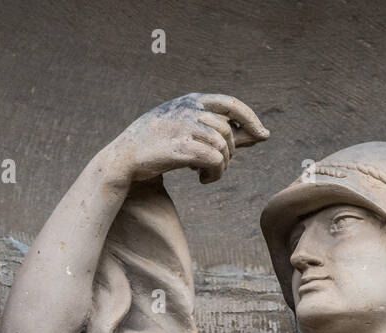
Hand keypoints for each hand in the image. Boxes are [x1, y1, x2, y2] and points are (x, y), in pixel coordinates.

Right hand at [107, 93, 269, 184]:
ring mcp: (183, 127)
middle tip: (217, 167)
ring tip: (207, 175)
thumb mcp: (188, 129)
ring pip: (222, 148)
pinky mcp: (179, 149)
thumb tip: (261, 135)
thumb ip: (221, 130)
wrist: (123, 159)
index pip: (231, 103)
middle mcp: (188, 109)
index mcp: (190, 100)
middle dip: (230, 153)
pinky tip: (202, 179)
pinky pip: (213, 161)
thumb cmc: (158, 144)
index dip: (250, 119)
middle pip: (228, 131)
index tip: (262, 135)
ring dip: (221, 167)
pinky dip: (214, 174)